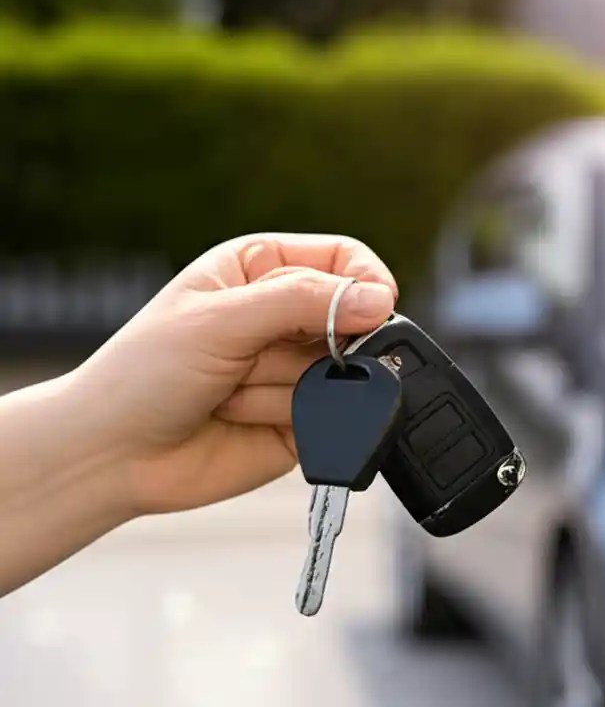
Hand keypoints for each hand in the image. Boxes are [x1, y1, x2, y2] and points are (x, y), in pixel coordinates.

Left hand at [71, 233, 396, 514]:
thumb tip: (381, 300)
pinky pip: (334, 418)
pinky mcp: (305, 422)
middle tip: (251, 358)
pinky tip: (240, 418)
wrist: (111, 456)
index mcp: (262, 269)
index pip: (345, 260)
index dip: (366, 283)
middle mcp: (285, 318)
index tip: (373, 309)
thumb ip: (304, 303)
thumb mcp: (221, 320)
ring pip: (341, 374)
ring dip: (281, 389)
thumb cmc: (143, 374)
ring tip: (227, 394)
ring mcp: (297, 371)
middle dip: (307, 346)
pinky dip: (293, 420)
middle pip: (353, 321)